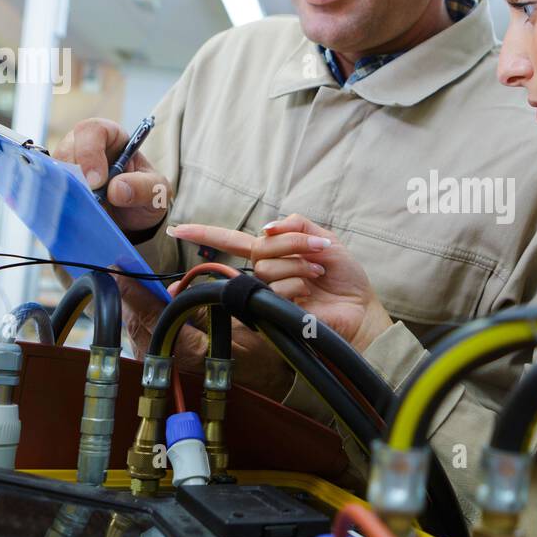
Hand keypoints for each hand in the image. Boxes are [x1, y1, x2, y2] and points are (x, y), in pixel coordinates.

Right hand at [55, 117, 169, 232]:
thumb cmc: (145, 194)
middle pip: (67, 149)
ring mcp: (69, 167)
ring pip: (54, 171)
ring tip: (84, 208)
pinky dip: (59, 201)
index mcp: (111, 138)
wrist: (134, 218)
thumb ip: (143, 187)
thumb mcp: (156, 190)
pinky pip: (51, 189)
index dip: (90, 151)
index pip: (93, 130)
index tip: (97, 180)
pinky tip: (72, 213)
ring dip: (67, 190)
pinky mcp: (60, 187)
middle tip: (88, 197)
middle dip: (75, 174)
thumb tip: (116, 190)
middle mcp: (85, 148)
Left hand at [116, 276, 295, 398]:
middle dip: (128, 297)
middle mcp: (172, 364)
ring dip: (133, 308)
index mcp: (190, 351)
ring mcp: (167, 369)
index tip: (120, 271)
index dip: (133, 292)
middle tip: (122, 271)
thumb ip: (200, 306)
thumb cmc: (258, 354)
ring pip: (137, 332)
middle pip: (136, 323)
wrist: (266, 384)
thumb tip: (172, 290)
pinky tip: (145, 306)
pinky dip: (142, 320)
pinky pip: (146, 341)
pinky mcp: (167, 370)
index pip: (151, 316)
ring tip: (132, 285)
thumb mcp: (237, 323)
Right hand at [167, 213, 392, 352]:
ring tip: (318, 274)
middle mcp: (264, 273)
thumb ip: (298, 225)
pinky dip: (299, 284)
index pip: (231, 241)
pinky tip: (311, 293)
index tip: (177, 229)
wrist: (360, 309)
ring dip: (299, 265)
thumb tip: (267, 226)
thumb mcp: (325, 240)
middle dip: (292, 243)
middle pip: (258, 248)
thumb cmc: (343, 277)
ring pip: (267, 268)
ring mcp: (267, 294)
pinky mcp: (273, 311)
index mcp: (272, 253)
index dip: (204, 233)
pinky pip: (276, 289)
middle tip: (320, 250)